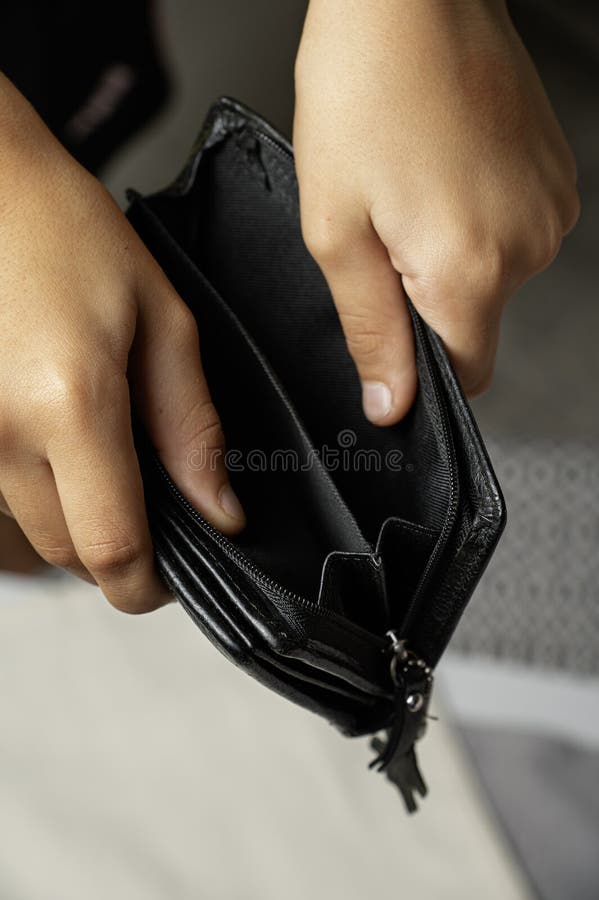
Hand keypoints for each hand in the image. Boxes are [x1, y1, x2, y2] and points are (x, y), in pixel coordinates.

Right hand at [0, 75, 244, 612]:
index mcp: (69, 404)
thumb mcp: (160, 319)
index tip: (170, 578)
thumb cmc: (64, 230)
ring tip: (103, 456)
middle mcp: (0, 432)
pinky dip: (39, 490)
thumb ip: (192, 425)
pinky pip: (1, 495)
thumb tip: (218, 507)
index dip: (146, 585)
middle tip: (154, 504)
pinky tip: (60, 442)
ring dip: (76, 519)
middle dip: (119, 551)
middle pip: (69, 553)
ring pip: (32, 530)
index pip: (111, 547)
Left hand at [294, 0, 579, 422]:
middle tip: (383, 230)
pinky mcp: (555, 176)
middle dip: (422, 298)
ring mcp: (550, 208)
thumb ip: (370, 331)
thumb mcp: (336, 232)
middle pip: (475, 323)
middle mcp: (528, 245)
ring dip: (446, 254)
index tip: (390, 330)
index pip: (466, 378)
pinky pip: (508, 231)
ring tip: (411, 187)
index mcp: (472, 270)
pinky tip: (441, 170)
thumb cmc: (364, 91)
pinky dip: (473, 219)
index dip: (422, 371)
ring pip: (490, 276)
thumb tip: (391, 402)